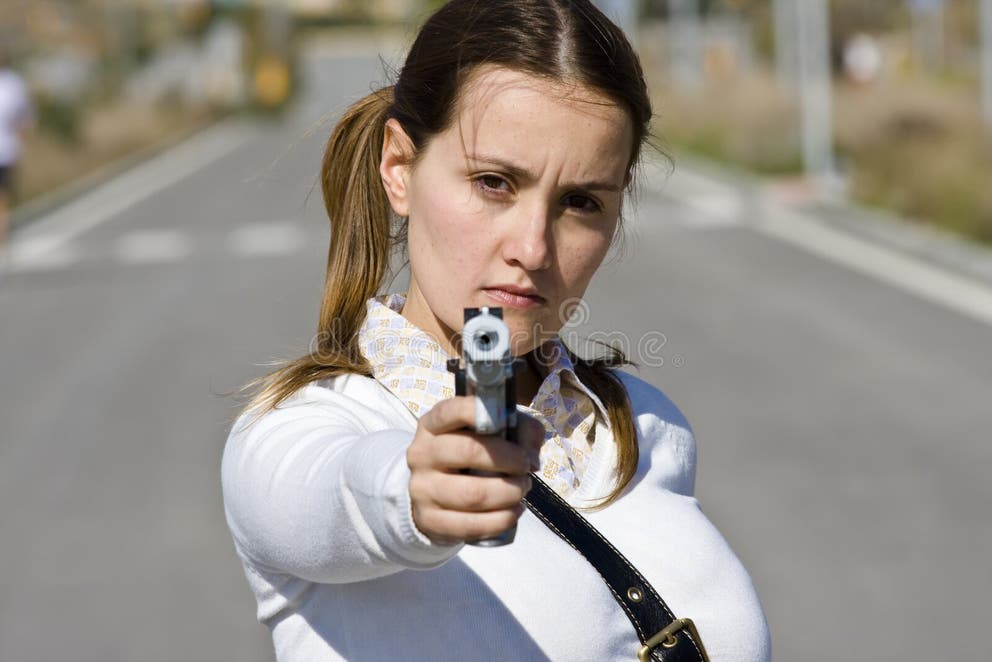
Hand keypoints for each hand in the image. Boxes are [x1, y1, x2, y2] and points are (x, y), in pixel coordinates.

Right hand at [407, 396, 544, 543]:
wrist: (436, 495)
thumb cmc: (470, 455)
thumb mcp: (492, 433)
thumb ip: (520, 430)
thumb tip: (532, 457)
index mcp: (433, 424)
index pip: (452, 410)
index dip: (481, 412)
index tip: (507, 422)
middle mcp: (421, 453)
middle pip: (468, 451)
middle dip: (508, 460)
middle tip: (525, 467)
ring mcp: (422, 489)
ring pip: (473, 494)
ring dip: (508, 493)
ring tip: (521, 489)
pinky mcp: (429, 520)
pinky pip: (471, 525)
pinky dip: (501, 519)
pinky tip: (513, 511)